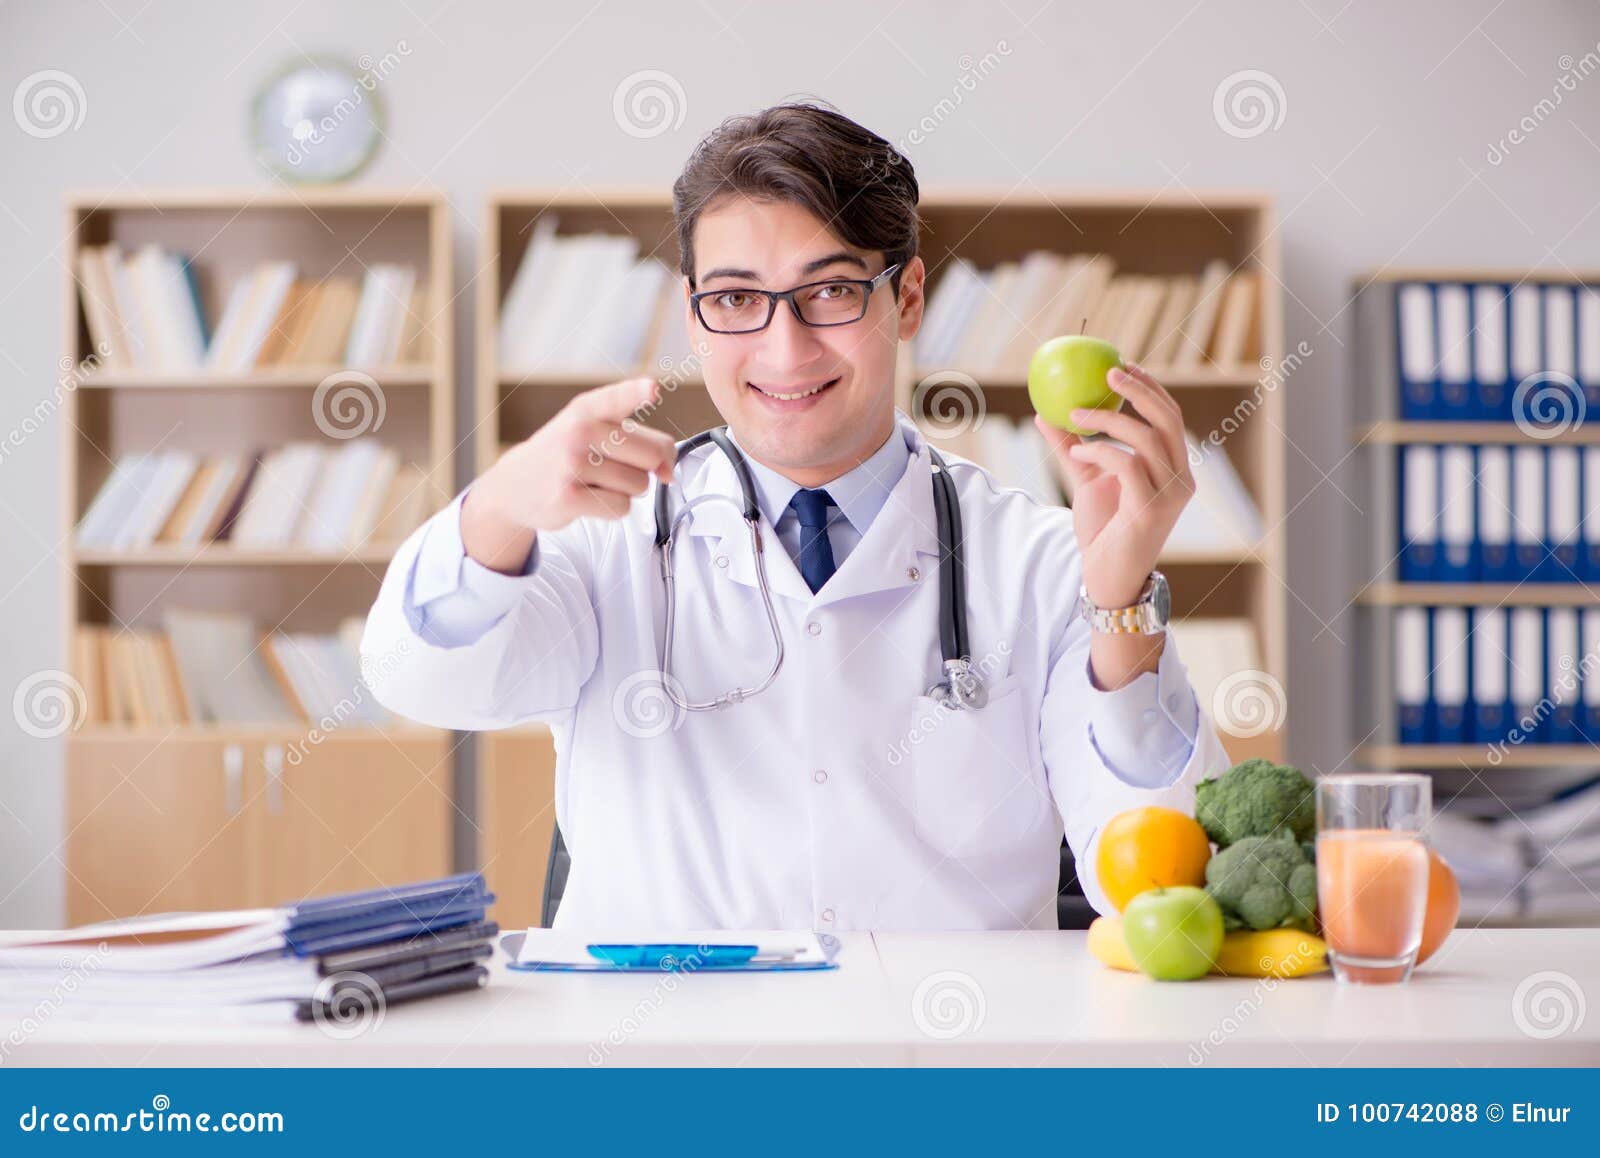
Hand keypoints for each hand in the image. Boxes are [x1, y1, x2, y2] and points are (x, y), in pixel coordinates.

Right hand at [461, 377, 676, 572]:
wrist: (515, 484)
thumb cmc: (569, 454)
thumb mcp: (595, 431)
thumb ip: (641, 442)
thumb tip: (669, 474)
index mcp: (586, 409)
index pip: (616, 398)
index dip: (637, 392)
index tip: (652, 388)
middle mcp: (578, 432)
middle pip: (650, 456)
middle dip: (643, 468)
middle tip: (614, 466)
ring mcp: (572, 465)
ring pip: (638, 485)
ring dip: (626, 489)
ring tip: (595, 481)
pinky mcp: (569, 497)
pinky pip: (621, 507)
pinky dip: (613, 507)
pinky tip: (588, 497)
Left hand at [1033, 362, 1194, 608]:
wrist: (1107, 576)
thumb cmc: (1102, 530)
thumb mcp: (1086, 481)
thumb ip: (1072, 448)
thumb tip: (1045, 413)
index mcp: (1174, 468)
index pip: (1170, 417)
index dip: (1151, 388)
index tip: (1123, 365)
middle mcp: (1181, 478)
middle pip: (1168, 419)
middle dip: (1139, 390)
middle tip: (1109, 373)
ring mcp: (1170, 494)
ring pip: (1147, 438)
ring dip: (1107, 420)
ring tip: (1075, 415)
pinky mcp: (1151, 509)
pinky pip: (1127, 464)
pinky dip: (1100, 452)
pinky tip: (1079, 452)